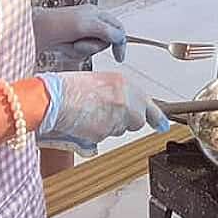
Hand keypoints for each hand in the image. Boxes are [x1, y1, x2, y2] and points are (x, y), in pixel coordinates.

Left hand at [31, 5, 125, 62]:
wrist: (34, 31)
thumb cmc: (60, 24)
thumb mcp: (88, 25)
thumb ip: (108, 31)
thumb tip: (120, 38)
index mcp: (98, 14)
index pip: (118, 28)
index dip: (120, 42)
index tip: (118, 58)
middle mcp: (92, 23)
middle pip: (106, 42)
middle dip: (93, 46)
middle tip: (79, 43)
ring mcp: (81, 34)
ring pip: (92, 50)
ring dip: (81, 50)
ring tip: (69, 44)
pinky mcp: (72, 43)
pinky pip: (81, 54)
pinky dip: (73, 53)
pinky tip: (63, 48)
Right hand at [35, 71, 169, 156]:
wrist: (53, 98)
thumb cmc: (71, 87)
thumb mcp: (102, 81)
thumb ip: (119, 93)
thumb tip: (128, 105)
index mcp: (125, 84)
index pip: (149, 105)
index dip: (156, 117)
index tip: (163, 125)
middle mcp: (126, 100)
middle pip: (137, 120)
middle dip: (125, 121)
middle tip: (105, 114)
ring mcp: (118, 117)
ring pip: (120, 129)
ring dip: (109, 126)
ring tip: (90, 113)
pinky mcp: (106, 132)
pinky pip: (104, 136)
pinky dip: (96, 132)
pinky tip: (84, 121)